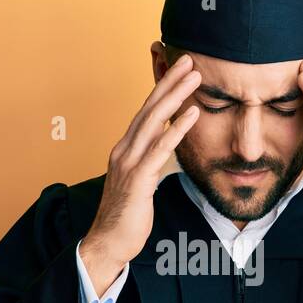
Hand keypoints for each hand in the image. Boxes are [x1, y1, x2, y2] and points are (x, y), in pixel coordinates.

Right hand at [80, 53, 201, 291]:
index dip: (162, 89)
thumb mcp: (140, 183)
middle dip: (170, 81)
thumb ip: (149, 163)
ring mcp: (129, 162)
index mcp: (125, 149)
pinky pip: (160, 148)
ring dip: (176, 96)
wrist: (108, 243)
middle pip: (149, 108)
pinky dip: (177, 128)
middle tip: (189, 59)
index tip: (179, 70)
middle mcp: (124, 149)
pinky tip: (193, 114)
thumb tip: (162, 151)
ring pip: (154, 121)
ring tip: (195, 77)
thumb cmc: (126, 217)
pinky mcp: (138, 178)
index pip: (146, 112)